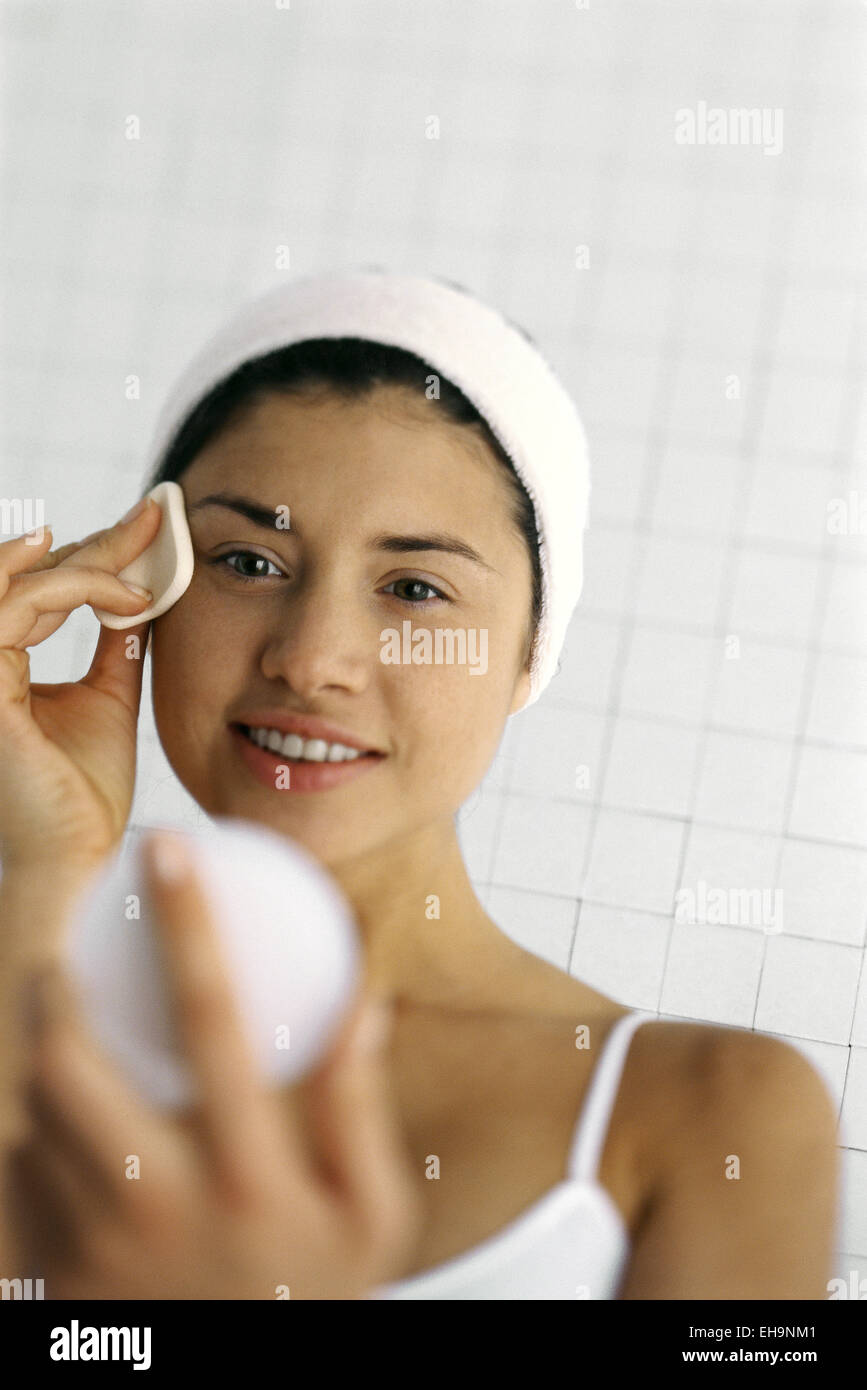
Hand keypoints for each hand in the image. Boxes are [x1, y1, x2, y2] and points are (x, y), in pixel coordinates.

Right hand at [0, 498, 162, 871]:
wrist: (79, 851)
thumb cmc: (86, 791)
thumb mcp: (107, 699)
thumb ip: (114, 647)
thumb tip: (140, 596)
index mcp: (0, 665)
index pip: (36, 588)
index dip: (90, 553)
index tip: (147, 523)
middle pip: (24, 573)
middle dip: (94, 543)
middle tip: (152, 519)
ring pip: (12, 579)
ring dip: (83, 561)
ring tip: (139, 558)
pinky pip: (12, 608)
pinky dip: (69, 588)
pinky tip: (122, 593)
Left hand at [16, 830, 420, 1299]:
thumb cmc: (318, 1301)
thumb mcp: (372, 1216)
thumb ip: (359, 1107)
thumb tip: (363, 997)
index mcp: (250, 1178)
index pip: (214, 1019)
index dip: (191, 922)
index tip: (171, 848)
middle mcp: (161, 1210)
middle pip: (73, 1069)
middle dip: (57, 993)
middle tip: (68, 956)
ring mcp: (96, 1252)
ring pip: (35, 1120)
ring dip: (44, 1059)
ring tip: (69, 1027)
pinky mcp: (55, 1280)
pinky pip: (22, 1180)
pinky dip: (36, 1136)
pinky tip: (70, 1124)